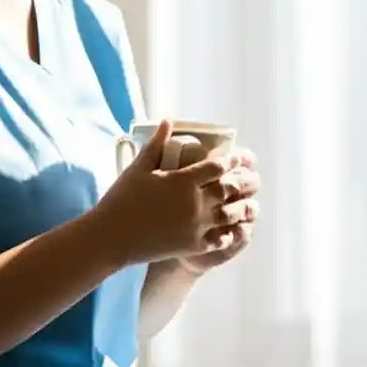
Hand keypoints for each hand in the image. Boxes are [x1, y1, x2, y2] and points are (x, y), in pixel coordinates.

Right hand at [93, 121, 257, 267]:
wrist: (112, 237)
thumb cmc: (121, 199)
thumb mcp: (138, 168)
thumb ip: (157, 144)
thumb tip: (168, 121)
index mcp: (183, 181)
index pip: (217, 166)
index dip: (232, 161)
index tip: (240, 158)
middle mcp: (195, 203)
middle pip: (229, 189)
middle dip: (244, 182)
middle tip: (254, 179)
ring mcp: (196, 226)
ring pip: (230, 215)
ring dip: (244, 209)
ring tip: (253, 206)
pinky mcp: (193, 246)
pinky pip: (220, 240)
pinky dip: (230, 234)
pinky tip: (234, 230)